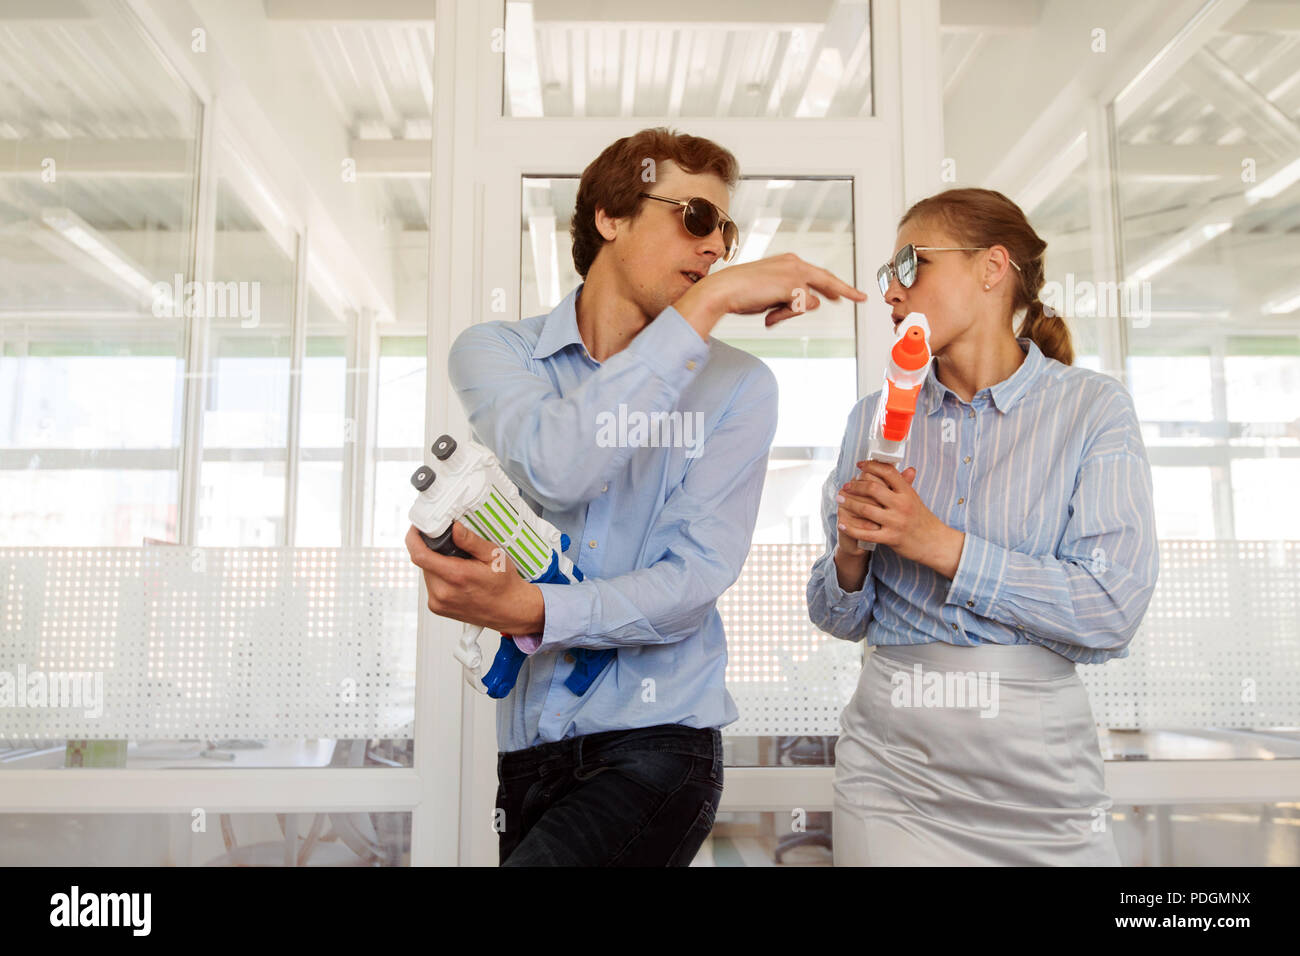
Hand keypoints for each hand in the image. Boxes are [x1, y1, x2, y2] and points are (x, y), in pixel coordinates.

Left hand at [405, 521, 544, 634]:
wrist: (510, 609)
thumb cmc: (504, 585)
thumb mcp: (493, 555)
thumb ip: (471, 541)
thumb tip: (455, 529)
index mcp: (456, 577)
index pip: (420, 555)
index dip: (413, 538)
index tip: (417, 529)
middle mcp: (443, 593)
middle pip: (423, 562)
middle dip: (433, 551)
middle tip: (451, 548)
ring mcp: (438, 603)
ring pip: (426, 573)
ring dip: (436, 564)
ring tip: (458, 565)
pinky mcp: (437, 608)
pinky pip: (430, 584)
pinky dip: (439, 576)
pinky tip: (456, 577)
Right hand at [674, 252, 866, 336]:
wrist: (724, 290)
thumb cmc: (741, 293)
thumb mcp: (772, 296)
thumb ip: (792, 298)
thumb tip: (813, 304)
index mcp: (789, 261)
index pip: (818, 274)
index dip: (834, 285)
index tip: (845, 293)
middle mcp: (795, 263)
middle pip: (827, 280)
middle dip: (845, 290)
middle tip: (862, 298)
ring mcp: (795, 273)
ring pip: (809, 302)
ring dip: (790, 312)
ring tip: (768, 310)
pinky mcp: (793, 286)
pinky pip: (800, 308)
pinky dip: (785, 315)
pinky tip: (768, 313)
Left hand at [836, 460, 964, 577]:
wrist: (935, 543)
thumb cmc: (922, 520)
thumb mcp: (915, 499)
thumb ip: (906, 484)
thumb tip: (905, 467)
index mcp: (907, 492)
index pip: (887, 472)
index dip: (871, 466)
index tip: (859, 465)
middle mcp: (901, 505)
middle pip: (872, 489)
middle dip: (855, 486)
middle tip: (845, 485)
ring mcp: (896, 522)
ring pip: (865, 509)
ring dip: (849, 503)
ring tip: (839, 499)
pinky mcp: (890, 538)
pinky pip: (865, 533)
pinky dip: (851, 528)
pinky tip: (841, 523)